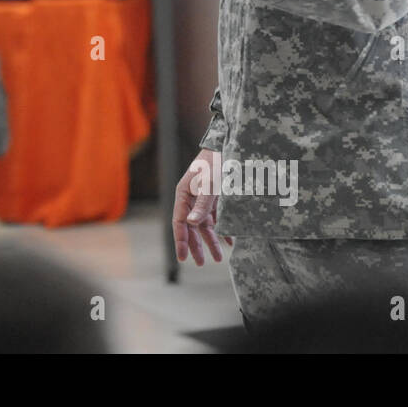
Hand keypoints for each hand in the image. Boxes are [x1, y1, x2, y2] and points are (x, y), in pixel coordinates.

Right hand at [173, 150, 232, 266]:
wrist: (228, 143)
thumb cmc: (216, 162)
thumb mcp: (209, 184)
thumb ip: (202, 205)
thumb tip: (191, 224)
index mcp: (184, 193)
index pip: (179, 222)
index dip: (181, 241)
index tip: (183, 258)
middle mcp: (191, 197)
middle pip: (191, 226)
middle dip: (196, 245)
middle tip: (200, 263)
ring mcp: (203, 196)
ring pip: (204, 224)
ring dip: (211, 240)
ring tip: (218, 258)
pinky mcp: (214, 195)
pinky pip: (215, 217)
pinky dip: (222, 230)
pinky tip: (228, 242)